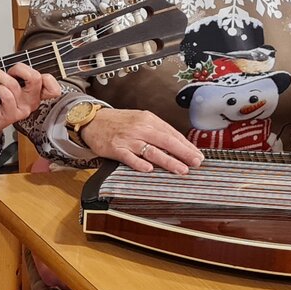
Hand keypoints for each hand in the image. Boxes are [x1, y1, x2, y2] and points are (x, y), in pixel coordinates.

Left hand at [0, 65, 61, 142]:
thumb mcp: (8, 85)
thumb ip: (17, 75)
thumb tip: (15, 62)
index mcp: (34, 93)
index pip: (53, 87)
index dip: (45, 76)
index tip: (26, 72)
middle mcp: (31, 101)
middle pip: (37, 78)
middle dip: (19, 68)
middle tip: (8, 71)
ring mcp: (23, 109)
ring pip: (15, 84)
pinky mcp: (12, 115)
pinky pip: (7, 96)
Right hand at [76, 107, 200, 173]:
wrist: (93, 120)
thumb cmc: (120, 122)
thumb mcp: (140, 120)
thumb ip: (157, 131)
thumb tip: (178, 145)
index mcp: (149, 119)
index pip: (172, 133)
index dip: (186, 145)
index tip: (198, 155)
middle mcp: (140, 128)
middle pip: (166, 141)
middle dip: (183, 153)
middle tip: (196, 163)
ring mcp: (128, 139)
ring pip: (151, 151)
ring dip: (168, 161)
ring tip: (181, 170)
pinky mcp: (115, 148)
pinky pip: (129, 157)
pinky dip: (139, 163)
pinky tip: (149, 170)